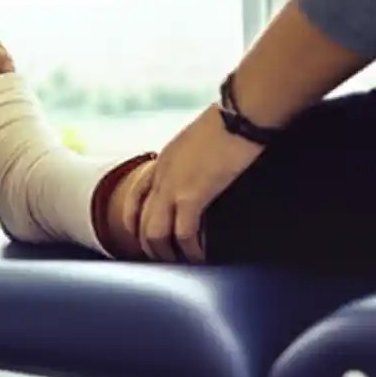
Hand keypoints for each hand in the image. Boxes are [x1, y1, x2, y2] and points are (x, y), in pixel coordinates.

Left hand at [131, 105, 263, 262]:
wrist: (241, 111)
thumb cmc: (233, 120)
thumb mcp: (204, 138)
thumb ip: (198, 157)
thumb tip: (210, 167)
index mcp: (164, 159)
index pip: (136, 194)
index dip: (134, 218)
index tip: (141, 235)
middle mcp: (162, 173)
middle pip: (140, 220)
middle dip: (149, 245)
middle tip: (164, 260)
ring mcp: (173, 185)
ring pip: (154, 233)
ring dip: (165, 254)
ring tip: (180, 265)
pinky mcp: (193, 195)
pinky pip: (182, 234)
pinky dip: (190, 250)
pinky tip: (200, 257)